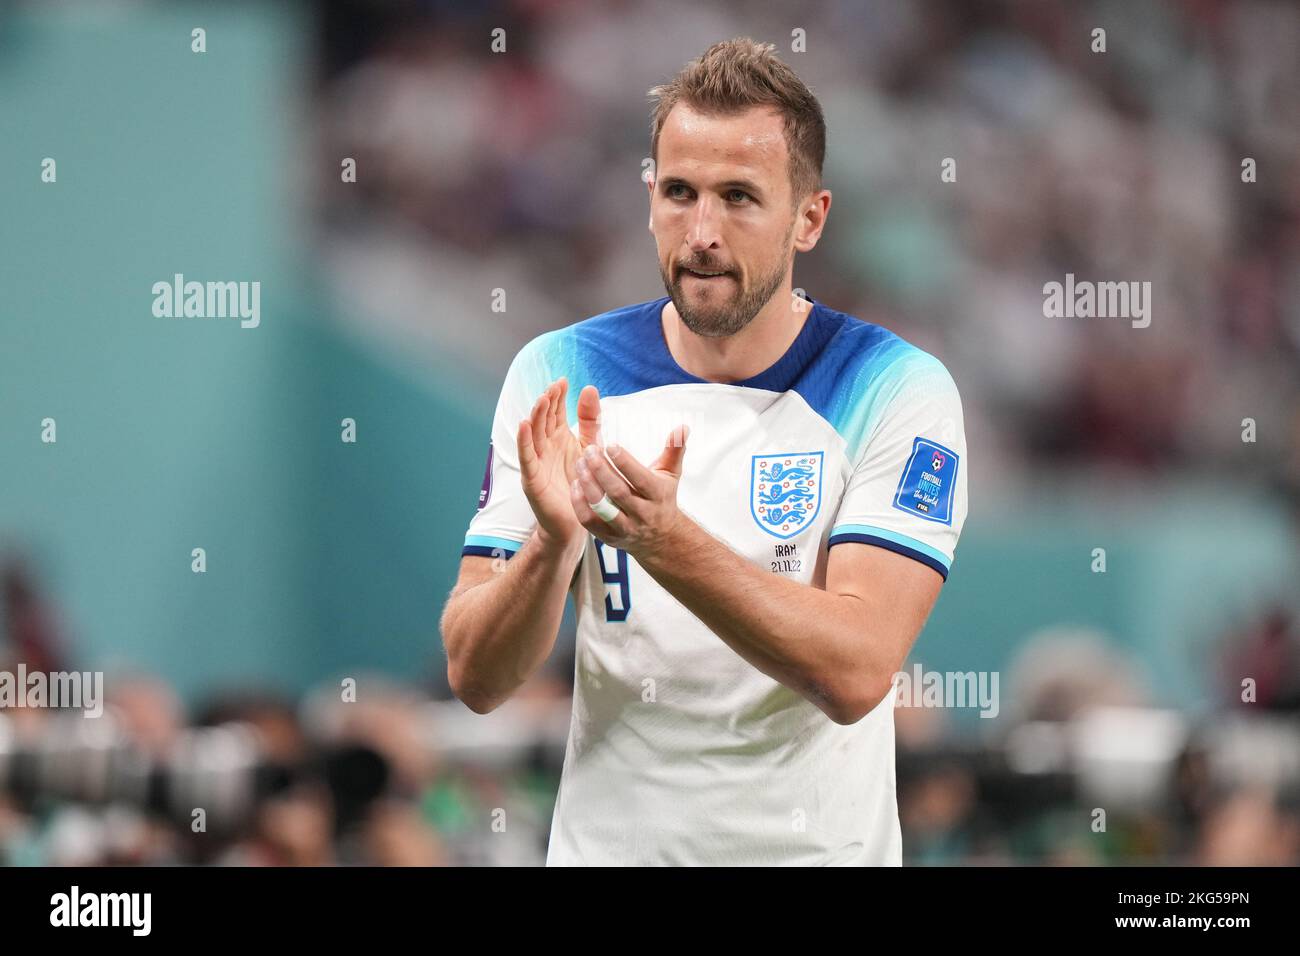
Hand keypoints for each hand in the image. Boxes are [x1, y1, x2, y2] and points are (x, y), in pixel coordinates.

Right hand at [517, 378, 601, 548]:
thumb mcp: (590, 447)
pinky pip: (527, 457)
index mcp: (559, 437)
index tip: (562, 380)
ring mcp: (537, 462)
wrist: (577, 520)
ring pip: (534, 434)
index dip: (558, 396)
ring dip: (535, 416)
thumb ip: (591, 420)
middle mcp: (545, 447)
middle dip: (547, 402)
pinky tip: (524, 425)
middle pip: (543, 419)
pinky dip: (524, 441)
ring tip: (541, 399)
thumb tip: (589, 388)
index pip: (556, 411)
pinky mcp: (532, 478)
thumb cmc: (582, 483)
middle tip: (553, 387)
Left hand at [570, 425, 689, 558]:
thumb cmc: (662, 498)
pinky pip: (590, 522)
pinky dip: (580, 504)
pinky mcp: (609, 536)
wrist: (661, 538)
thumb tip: (682, 427)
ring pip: (603, 508)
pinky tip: (575, 484)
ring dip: (588, 485)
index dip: (625, 462)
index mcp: (657, 495)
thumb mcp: (671, 474)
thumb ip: (674, 450)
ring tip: (580, 464)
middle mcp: (642, 513)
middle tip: (589, 450)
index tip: (610, 445)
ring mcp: (625, 527)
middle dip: (601, 470)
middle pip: (618, 493)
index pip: (640, 479)